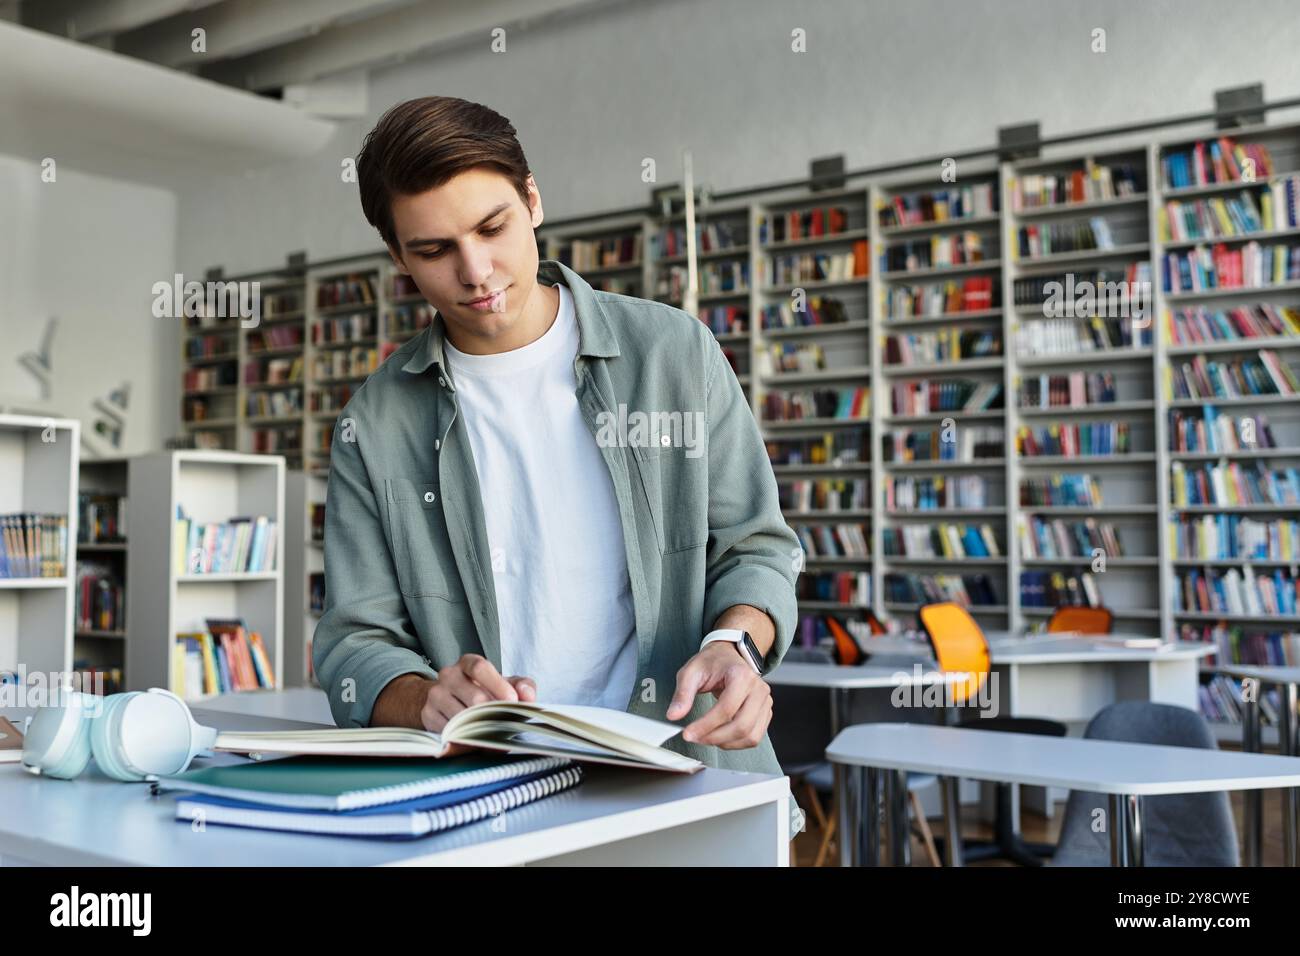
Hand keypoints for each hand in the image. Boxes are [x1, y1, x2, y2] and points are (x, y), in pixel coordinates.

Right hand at [418, 653, 537, 743]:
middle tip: (507, 725)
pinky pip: (450, 731)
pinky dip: (466, 740)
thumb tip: (528, 696)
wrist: (445, 698)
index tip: (512, 701)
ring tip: (495, 736)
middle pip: (473, 697)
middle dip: (494, 714)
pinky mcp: (428, 715)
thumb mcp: (504, 683)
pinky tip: (476, 742)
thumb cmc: (482, 690)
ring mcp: (436, 695)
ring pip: (461, 717)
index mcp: (468, 663)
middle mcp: (449, 675)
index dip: (498, 685)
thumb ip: (522, 686)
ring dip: (481, 730)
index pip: (480, 668)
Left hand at [666, 642, 771, 749]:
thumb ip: (682, 694)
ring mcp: (765, 702)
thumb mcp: (691, 672)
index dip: (705, 726)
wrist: (729, 656)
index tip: (688, 734)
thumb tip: (673, 715)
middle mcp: (758, 689)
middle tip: (696, 738)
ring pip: (750, 736)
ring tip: (706, 737)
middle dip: (715, 738)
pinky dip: (736, 743)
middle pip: (741, 726)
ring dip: (726, 743)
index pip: (726, 709)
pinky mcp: (765, 712)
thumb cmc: (712, 662)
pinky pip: (754, 737)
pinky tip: (720, 737)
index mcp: (741, 675)